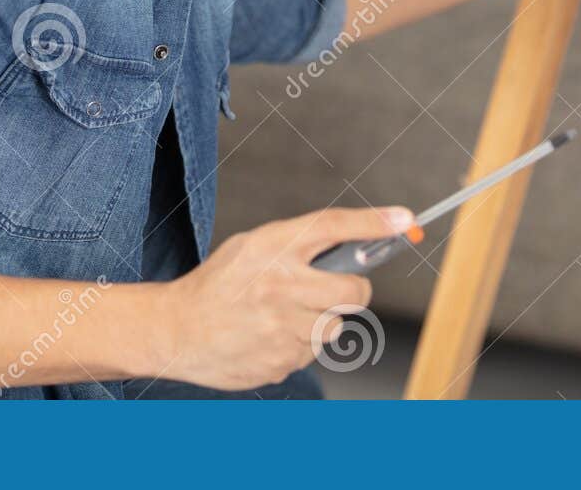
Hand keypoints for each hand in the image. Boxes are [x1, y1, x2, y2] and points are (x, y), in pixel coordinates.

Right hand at [150, 206, 412, 389]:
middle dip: (351, 290)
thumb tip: (354, 249)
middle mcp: (281, 285)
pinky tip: (267, 336)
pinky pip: (311, 353)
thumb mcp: (252, 247)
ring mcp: (283, 328)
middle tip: (331, 288)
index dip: (373, 223)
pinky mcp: (282, 361)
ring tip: (281, 316)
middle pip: (355, 290)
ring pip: (335, 326)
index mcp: (272, 247)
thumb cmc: (218, 285)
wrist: (176, 330)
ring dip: (319, 321)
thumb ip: (298, 246)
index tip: (404, 219)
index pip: (333, 227)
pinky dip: (297, 345)